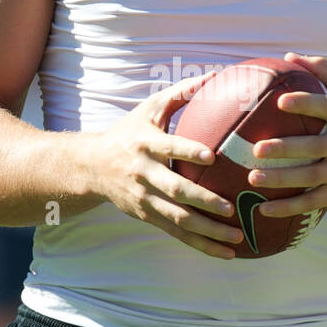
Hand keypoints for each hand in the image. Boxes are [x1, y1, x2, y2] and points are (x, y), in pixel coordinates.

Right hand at [92, 71, 244, 258]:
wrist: (90, 166)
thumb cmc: (129, 131)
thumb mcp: (149, 108)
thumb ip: (181, 93)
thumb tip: (215, 74)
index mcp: (145, 143)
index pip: (169, 147)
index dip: (188, 152)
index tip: (212, 156)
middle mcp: (143, 173)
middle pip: (175, 190)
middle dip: (203, 201)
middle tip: (230, 208)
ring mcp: (144, 199)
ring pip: (177, 219)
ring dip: (207, 231)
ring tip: (236, 237)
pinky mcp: (146, 216)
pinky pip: (176, 234)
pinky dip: (201, 244)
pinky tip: (226, 252)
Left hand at [246, 52, 326, 219]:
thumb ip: (326, 72)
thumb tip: (290, 56)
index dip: (306, 104)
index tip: (281, 101)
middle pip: (316, 148)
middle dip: (286, 149)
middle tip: (257, 149)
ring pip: (312, 178)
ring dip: (282, 180)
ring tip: (253, 177)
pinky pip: (313, 202)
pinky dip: (289, 208)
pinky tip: (263, 210)